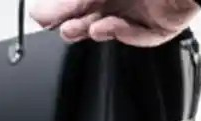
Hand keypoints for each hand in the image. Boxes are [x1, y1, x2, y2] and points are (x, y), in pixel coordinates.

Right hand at [31, 0, 200, 46]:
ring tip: (86, 29)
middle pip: (93, 17)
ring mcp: (142, 10)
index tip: (46, 20)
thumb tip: (40, 15)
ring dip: (96, 31)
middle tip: (64, 27)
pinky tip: (113, 26)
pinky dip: (125, 34)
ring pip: (114, 29)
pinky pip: (141, 37)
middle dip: (76, 24)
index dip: (61, 12)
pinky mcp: (160, 25)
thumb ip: (70, 3)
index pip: (78, 3)